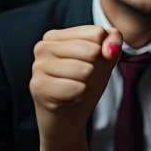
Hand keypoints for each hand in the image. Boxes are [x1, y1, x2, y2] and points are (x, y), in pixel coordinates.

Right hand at [31, 26, 120, 150]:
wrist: (69, 118)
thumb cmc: (86, 83)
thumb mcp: (105, 58)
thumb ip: (113, 40)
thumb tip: (109, 48)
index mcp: (56, 36)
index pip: (96, 32)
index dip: (105, 51)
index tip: (93, 63)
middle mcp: (42, 47)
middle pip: (91, 50)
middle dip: (94, 69)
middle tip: (81, 79)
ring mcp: (37, 66)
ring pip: (85, 70)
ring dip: (86, 84)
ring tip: (73, 88)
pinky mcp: (38, 87)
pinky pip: (77, 88)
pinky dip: (79, 96)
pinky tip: (68, 98)